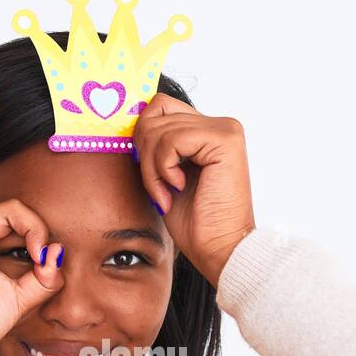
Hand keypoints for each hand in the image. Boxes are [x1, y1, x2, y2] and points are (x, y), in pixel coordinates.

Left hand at [131, 93, 256, 287]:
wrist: (218, 249)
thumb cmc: (194, 222)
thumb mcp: (165, 175)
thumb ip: (156, 146)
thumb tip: (130, 123)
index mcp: (207, 130)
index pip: (160, 107)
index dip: (143, 136)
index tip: (148, 172)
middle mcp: (220, 124)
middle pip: (156, 113)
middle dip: (145, 155)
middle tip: (158, 189)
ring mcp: (225, 129)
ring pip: (160, 128)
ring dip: (153, 168)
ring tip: (167, 193)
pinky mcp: (224, 140)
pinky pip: (172, 139)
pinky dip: (163, 168)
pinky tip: (178, 187)